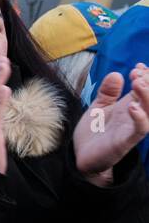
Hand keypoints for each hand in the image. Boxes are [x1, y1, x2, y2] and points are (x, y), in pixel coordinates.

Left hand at [74, 66, 148, 184]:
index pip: (144, 89)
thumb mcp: (98, 107)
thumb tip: (116, 74)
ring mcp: (131, 128)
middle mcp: (134, 116)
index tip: (138, 66)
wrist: (81, 156)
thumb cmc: (93, 132)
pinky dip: (139, 118)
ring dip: (147, 96)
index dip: (146, 76)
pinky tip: (132, 107)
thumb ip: (107, 92)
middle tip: (137, 72)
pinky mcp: (125, 141)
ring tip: (138, 83)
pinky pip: (139, 130)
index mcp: (129, 106)